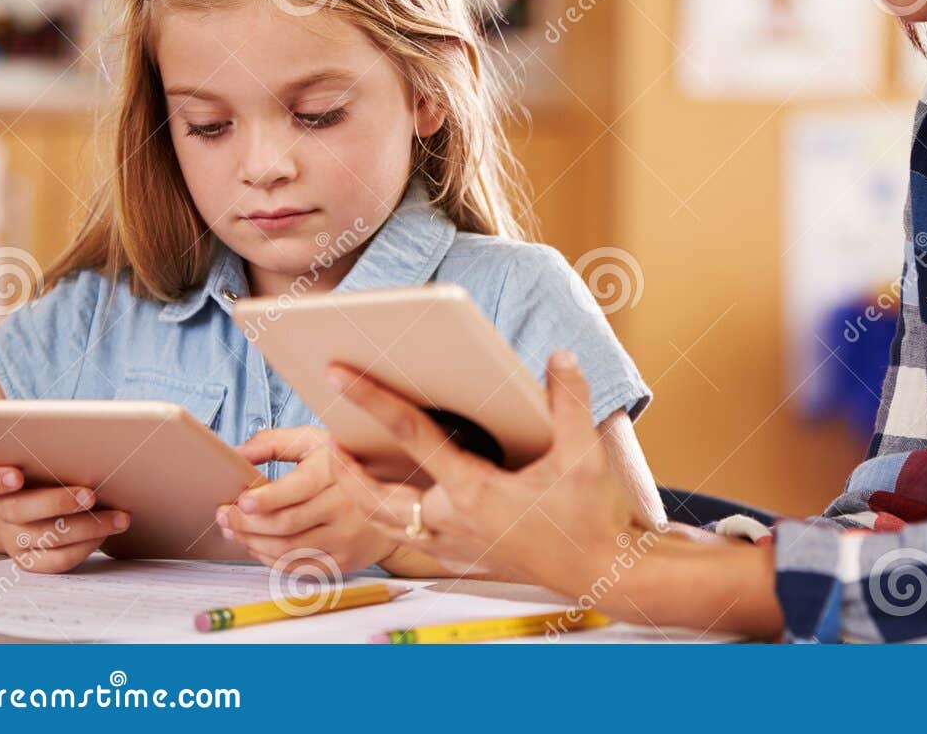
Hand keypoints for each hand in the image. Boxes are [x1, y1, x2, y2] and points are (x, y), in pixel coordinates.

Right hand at [0, 463, 128, 573]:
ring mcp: (13, 538)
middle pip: (19, 510)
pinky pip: (58, 559)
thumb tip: (95, 450)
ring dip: (88, 527)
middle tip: (91, 495)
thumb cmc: (48, 476)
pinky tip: (106, 533)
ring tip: (119, 518)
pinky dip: (86, 547)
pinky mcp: (30, 560)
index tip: (16, 476)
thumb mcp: (46, 461)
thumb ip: (57, 458)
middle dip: (58, 503)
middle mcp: (2, 510)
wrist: (37, 507)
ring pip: (46, 537)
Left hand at [219, 427, 397, 574]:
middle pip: (285, 524)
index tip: (241, 501)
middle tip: (224, 516)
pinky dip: (268, 558)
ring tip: (234, 531)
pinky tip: (256, 545)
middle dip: (245, 523)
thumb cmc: (343, 469)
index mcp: (338, 472)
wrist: (392, 504)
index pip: (298, 490)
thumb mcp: (315, 443)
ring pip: (287, 550)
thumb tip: (236, 454)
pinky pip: (297, 567)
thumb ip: (274, 443)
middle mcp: (346, 506)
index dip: (266, 498)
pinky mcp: (343, 560)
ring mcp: (346, 536)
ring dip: (251, 543)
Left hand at [326, 350, 643, 595]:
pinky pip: (411, 537)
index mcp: (474, 491)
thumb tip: (561, 357)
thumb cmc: (590, 514)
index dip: (374, 400)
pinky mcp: (462, 559)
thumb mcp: (584, 452)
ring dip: (363, 495)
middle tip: (326, 439)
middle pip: (376, 497)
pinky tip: (397, 500)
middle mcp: (453, 523)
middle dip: (345, 469)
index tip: (341, 374)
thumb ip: (569, 399)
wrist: (600, 569)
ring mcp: (454, 546)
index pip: (411, 435)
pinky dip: (391, 517)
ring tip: (349, 467)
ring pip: (387, 523)